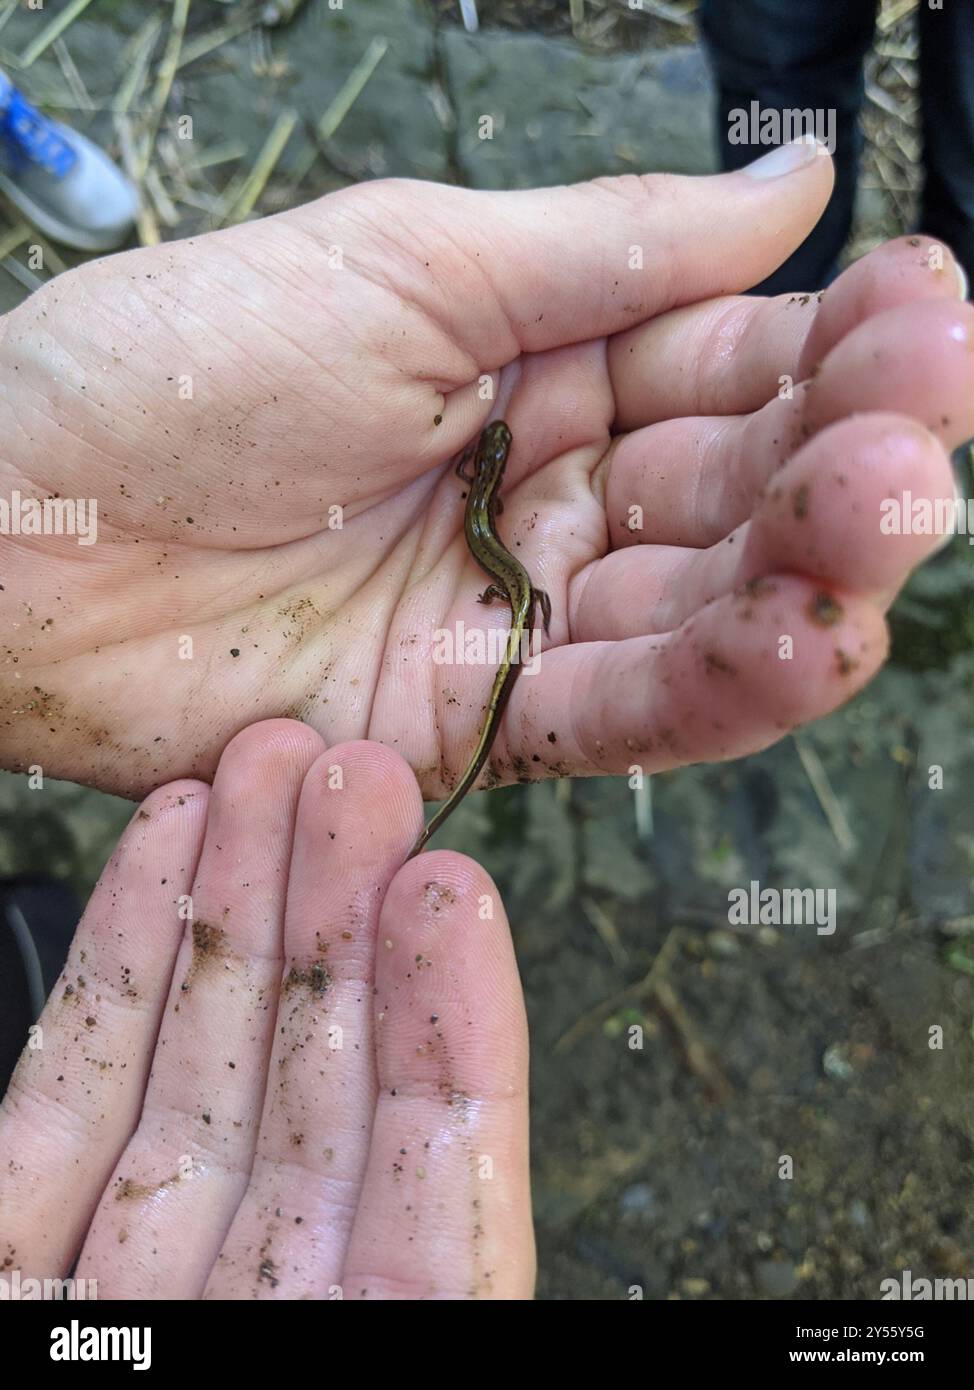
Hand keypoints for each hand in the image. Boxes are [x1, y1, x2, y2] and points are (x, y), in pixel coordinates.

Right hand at [0, 722, 532, 1298]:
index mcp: (357, 1326)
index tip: (446, 885)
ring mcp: (132, 1262)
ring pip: (198, 1055)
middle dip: (336, 910)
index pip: (432, 1162)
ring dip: (235, 897)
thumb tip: (475, 1175)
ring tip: (270, 763)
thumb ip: (434, 1292)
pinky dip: (116, 958)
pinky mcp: (19, 1244)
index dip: (444, 1018)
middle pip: (315, 1075)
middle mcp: (256, 1290)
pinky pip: (69, 1093)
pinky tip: (168, 842)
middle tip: (357, 776)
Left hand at [1, 143, 970, 795]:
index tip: (920, 312)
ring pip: (703, 604)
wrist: (21, 532)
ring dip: (807, 571)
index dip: (825, 341)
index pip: (721, 355)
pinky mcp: (476, 720)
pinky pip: (629, 708)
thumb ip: (610, 247)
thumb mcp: (407, 264)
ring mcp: (518, 612)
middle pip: (734, 486)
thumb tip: (786, 187)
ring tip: (886, 512)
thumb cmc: (175, 372)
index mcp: (537, 363)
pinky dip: (723, 679)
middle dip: (836, 456)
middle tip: (913, 429)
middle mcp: (547, 492)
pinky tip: (807, 635)